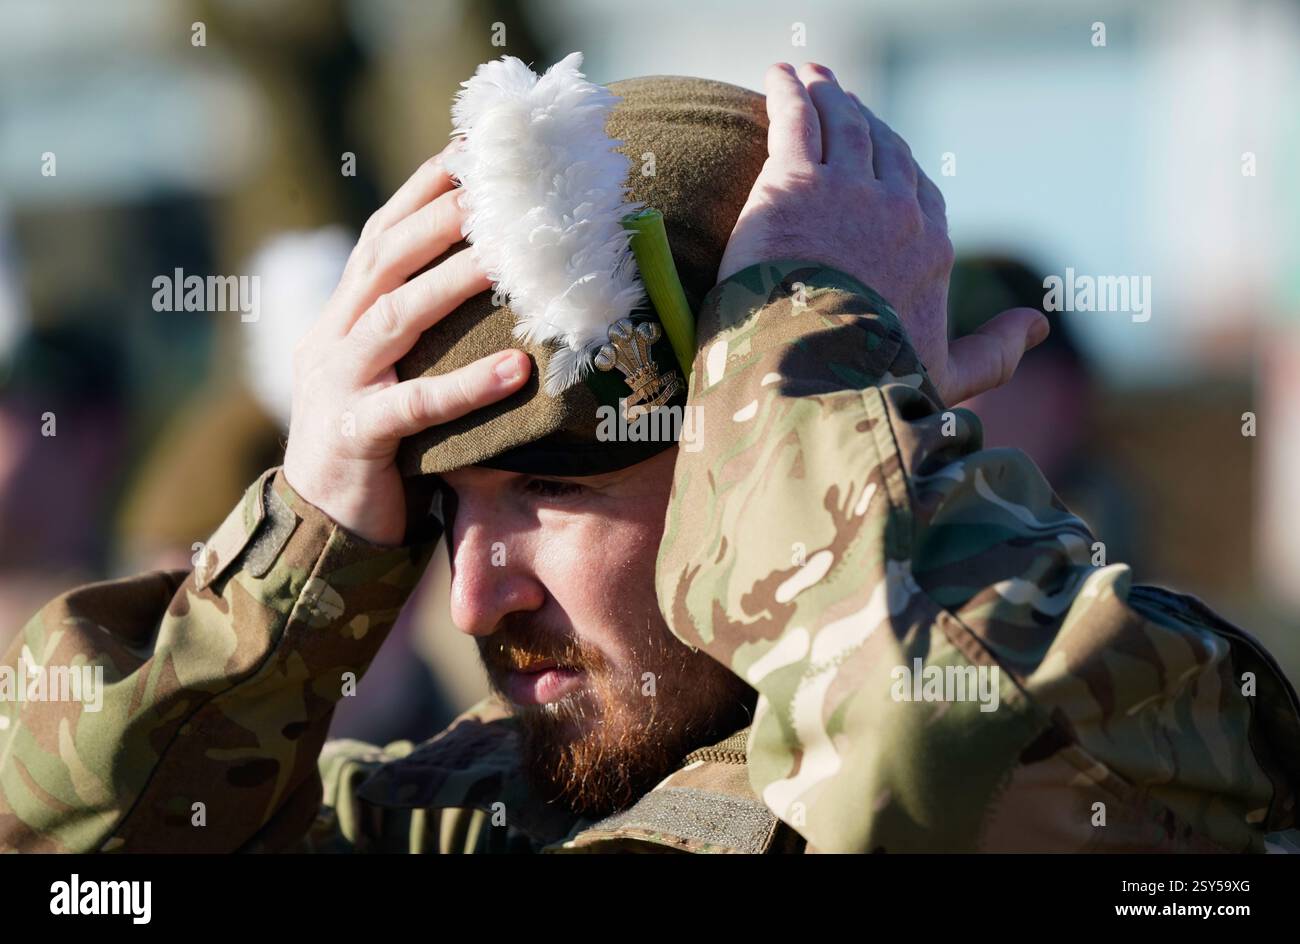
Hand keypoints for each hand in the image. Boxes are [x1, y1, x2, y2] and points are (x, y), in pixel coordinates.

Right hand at [283, 143, 530, 545]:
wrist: (322, 525)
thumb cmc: (376, 442)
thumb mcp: (390, 372)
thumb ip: (420, 330)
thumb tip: (492, 278)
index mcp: (343, 316)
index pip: (381, 237)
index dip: (422, 192)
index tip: (471, 153)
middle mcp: (333, 337)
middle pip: (385, 260)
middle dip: (438, 218)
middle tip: (494, 189)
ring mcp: (337, 385)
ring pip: (396, 318)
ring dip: (453, 283)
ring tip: (508, 260)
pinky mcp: (355, 435)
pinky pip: (416, 405)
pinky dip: (467, 386)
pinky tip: (517, 370)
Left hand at [717, 62, 1047, 404]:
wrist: (816, 374)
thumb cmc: (876, 383)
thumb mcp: (947, 377)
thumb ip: (995, 353)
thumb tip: (1040, 325)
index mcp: (932, 249)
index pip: (918, 192)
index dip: (897, 167)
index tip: (880, 151)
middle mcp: (897, 209)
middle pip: (882, 148)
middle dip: (863, 119)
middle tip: (840, 99)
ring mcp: (846, 190)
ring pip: (842, 125)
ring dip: (826, 94)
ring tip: (807, 76)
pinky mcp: (792, 182)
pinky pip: (796, 119)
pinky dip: (787, 92)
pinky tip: (778, 77)